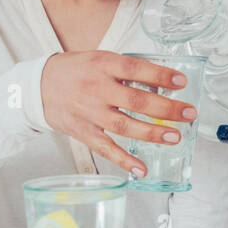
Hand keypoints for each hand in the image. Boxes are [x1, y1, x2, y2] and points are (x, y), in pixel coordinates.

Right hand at [40, 51, 195, 177]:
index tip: (182, 82)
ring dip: (151, 133)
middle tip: (189, 113)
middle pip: (135, 101)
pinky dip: (124, 160)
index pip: (136, 69)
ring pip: (124, 126)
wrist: (37, 86)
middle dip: (166, 109)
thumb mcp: (100, 58)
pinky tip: (142, 169)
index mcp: (103, 65)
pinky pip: (105, 148)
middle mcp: (97, 89)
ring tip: (174, 137)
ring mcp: (89, 113)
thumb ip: (127, 69)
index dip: (160, 76)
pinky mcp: (83, 132)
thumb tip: (163, 81)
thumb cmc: (76, 70)